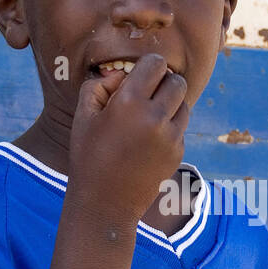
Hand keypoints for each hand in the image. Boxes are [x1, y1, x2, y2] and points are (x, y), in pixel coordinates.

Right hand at [68, 53, 188, 223]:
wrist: (105, 203)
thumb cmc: (88, 156)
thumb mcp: (83, 116)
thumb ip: (100, 85)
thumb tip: (122, 74)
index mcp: (129, 103)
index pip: (156, 64)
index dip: (149, 66)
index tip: (141, 74)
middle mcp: (155, 117)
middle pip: (176, 82)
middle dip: (164, 82)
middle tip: (149, 93)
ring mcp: (170, 137)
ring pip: (184, 105)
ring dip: (170, 104)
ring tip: (149, 116)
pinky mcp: (178, 153)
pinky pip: (180, 129)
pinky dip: (170, 128)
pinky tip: (149, 140)